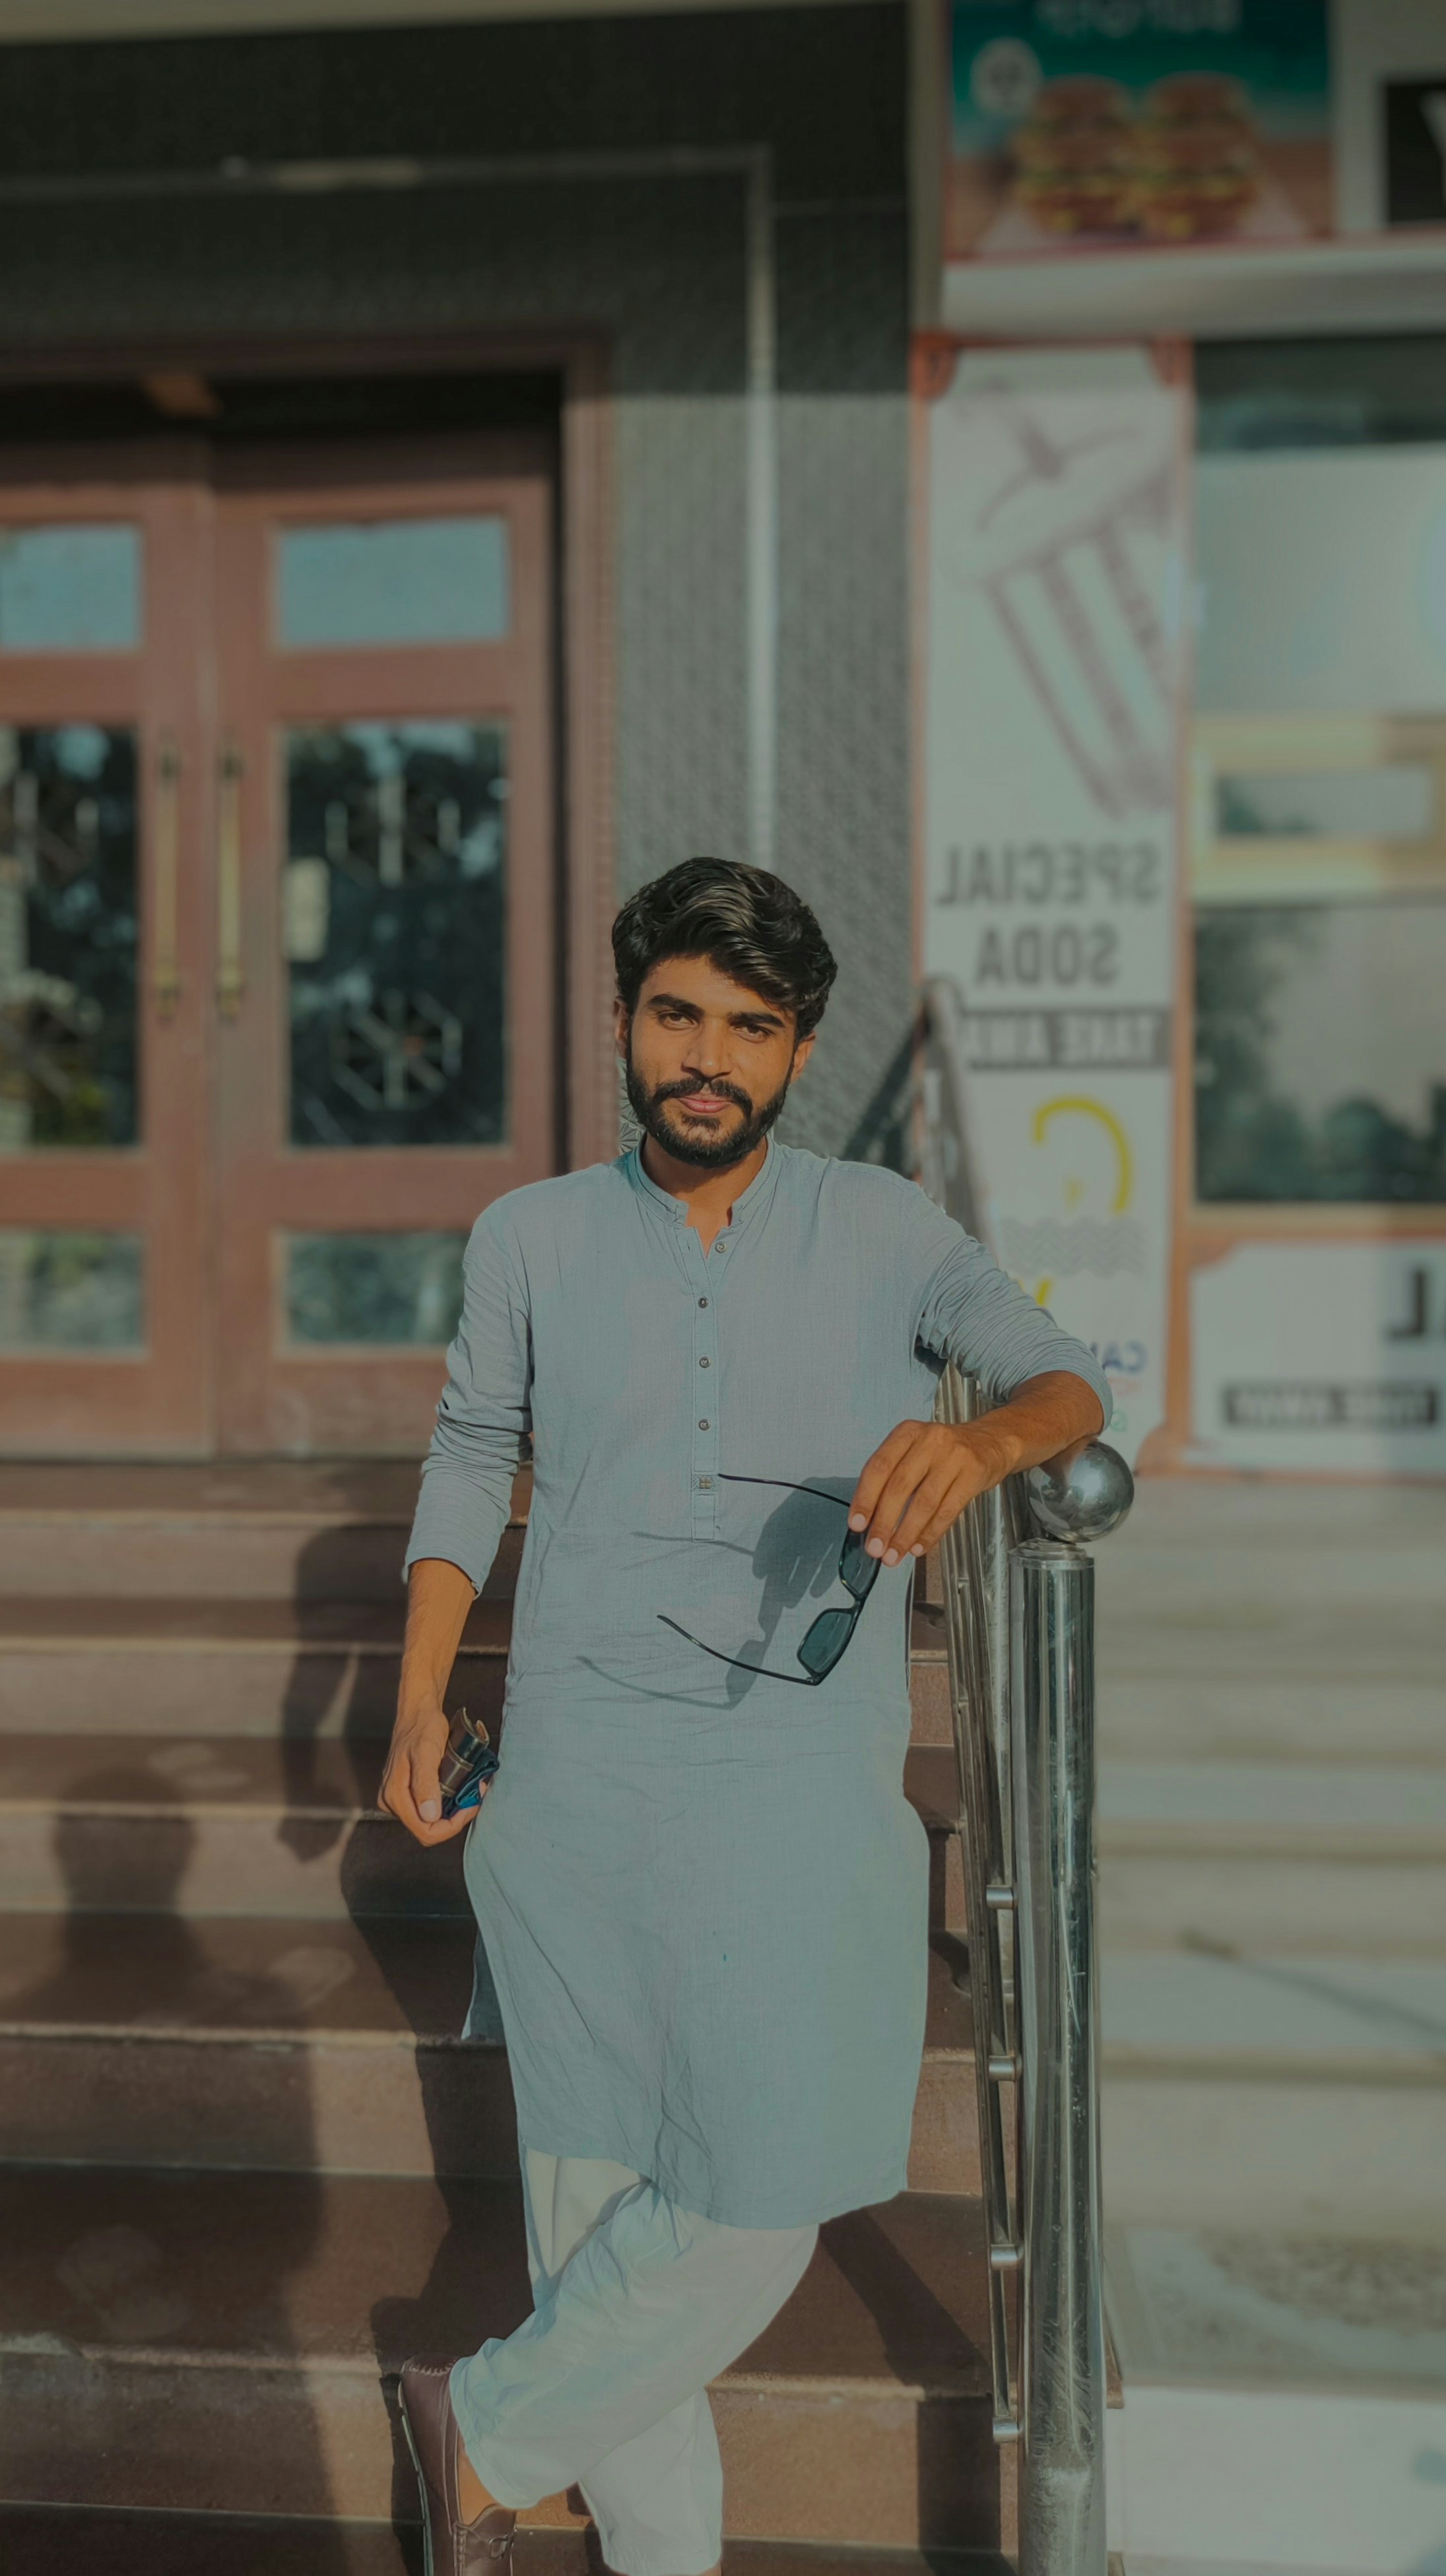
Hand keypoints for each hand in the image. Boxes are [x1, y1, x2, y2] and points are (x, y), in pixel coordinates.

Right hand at [379, 1700, 479, 1846]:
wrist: (418, 1712)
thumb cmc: (422, 1727)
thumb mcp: (426, 1752)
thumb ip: (425, 1784)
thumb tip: (430, 1815)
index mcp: (394, 1795)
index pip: (424, 1831)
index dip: (450, 1826)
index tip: (469, 1806)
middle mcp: (392, 1801)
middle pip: (427, 1829)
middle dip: (454, 1819)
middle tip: (473, 1797)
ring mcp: (399, 1797)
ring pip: (430, 1820)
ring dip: (452, 1811)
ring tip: (469, 1792)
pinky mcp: (407, 1792)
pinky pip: (429, 1808)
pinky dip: (447, 1803)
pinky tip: (458, 1790)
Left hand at [848, 1418, 1003, 1565]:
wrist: (991, 1441)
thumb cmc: (946, 1451)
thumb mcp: (915, 1450)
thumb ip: (892, 1477)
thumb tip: (870, 1518)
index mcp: (907, 1433)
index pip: (878, 1467)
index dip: (865, 1498)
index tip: (857, 1524)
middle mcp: (929, 1441)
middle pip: (900, 1486)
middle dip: (884, 1522)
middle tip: (875, 1547)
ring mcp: (953, 1457)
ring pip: (924, 1502)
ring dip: (905, 1534)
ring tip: (894, 1554)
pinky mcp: (973, 1474)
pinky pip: (948, 1511)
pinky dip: (930, 1533)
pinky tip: (918, 1547)